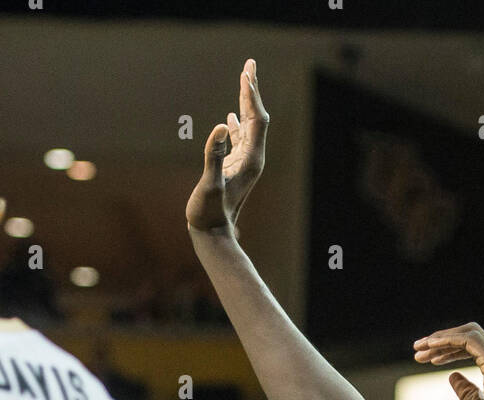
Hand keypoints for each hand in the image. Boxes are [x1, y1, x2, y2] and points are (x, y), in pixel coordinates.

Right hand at [186, 58, 268, 235]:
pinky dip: (237, 122)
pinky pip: (239, 138)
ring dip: (245, 101)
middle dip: (252, 90)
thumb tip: (221, 125)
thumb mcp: (209, 183)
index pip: (255, 120)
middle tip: (250, 63)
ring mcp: (245, 162)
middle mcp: (252, 158)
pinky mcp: (236, 167)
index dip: (251, 95)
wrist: (212, 234)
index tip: (246, 72)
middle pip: (256, 117)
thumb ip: (214, 154)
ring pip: (248, 125)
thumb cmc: (208, 212)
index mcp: (250, 160)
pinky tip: (231, 115)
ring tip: (243, 78)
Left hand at [413, 323, 483, 399]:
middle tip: (417, 349)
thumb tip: (452, 376)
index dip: (448, 350)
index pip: (473, 348)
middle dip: (442, 340)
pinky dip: (449, 339)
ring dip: (441, 338)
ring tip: (419, 349)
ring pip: (469, 334)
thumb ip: (468, 393)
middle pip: (469, 336)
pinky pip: (470, 340)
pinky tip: (431, 346)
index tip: (427, 359)